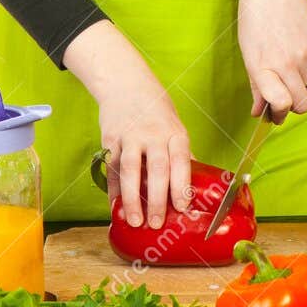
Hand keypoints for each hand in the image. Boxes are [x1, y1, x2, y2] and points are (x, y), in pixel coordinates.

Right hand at [63, 20, 191, 227]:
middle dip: (158, 199)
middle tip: (157, 223)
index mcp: (175, 133)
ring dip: (132, 198)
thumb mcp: (175, 126)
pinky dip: (113, 189)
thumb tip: (195, 182)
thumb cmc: (156, 109)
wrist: (126, 83)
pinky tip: (116, 206)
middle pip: (157, 169)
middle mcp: (154, 134)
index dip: (181, 185)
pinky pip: (112, 168)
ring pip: (131, 170)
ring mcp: (130, 136)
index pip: (181, 161)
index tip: (182, 208)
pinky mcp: (111, 138)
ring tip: (135, 220)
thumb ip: (181, 153)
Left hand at [238, 0, 306, 122]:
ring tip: (286, 72)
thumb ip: (256, 86)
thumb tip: (259, 112)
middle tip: (282, 102)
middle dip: (292, 108)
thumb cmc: (254, 19)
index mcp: (262, 66)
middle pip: (301, 104)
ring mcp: (304, 54)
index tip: (274, 112)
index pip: (281, 103)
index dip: (279, 113)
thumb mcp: (248, 53)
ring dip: (299, 88)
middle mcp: (285, 63)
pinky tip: (296, 56)